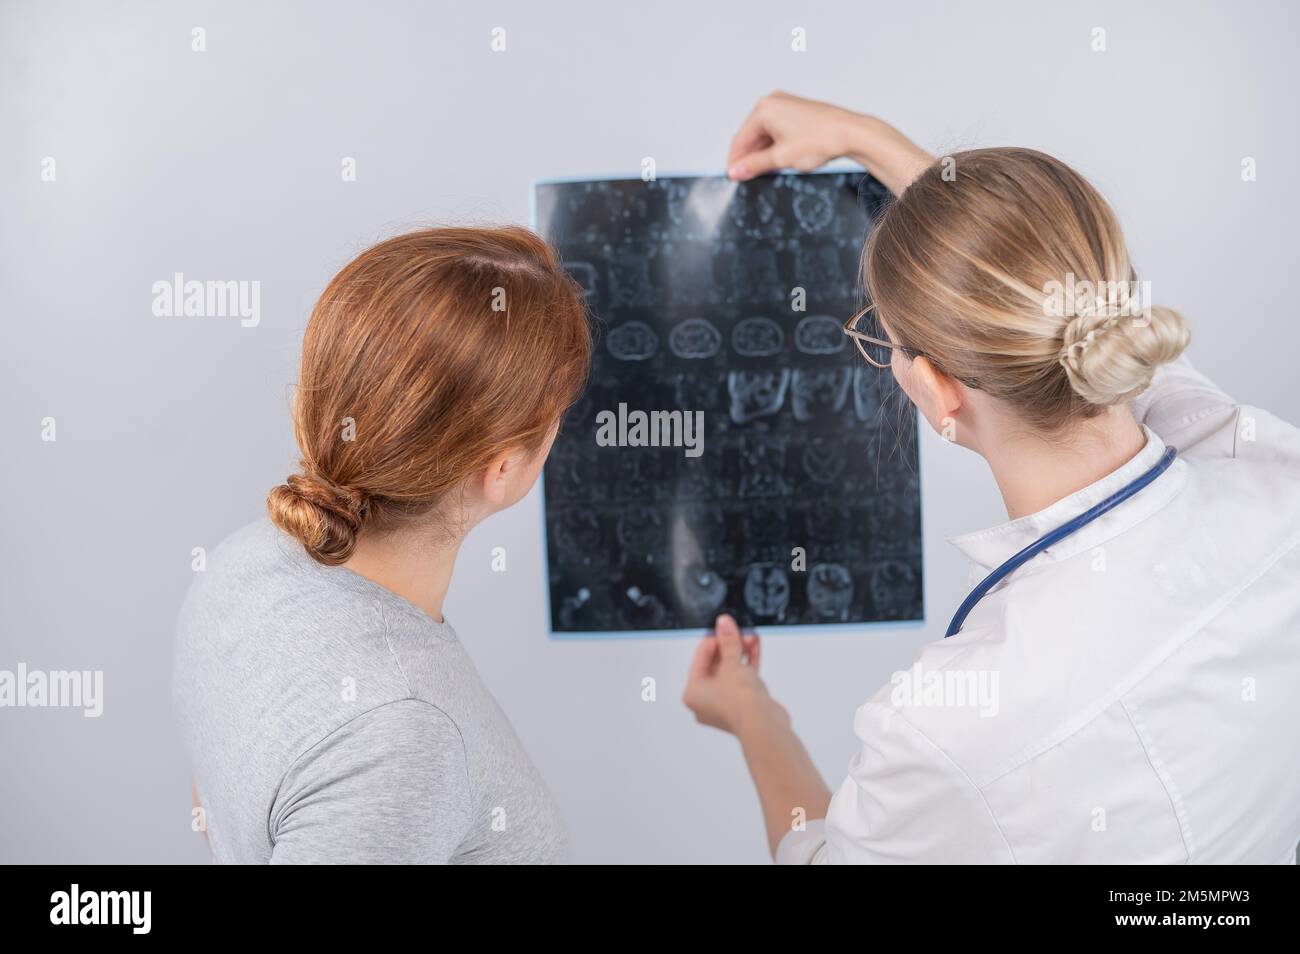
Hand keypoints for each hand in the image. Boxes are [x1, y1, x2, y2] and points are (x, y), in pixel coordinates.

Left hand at [683, 614, 786, 735]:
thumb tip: (724, 624)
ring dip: (741, 653)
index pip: (700, 658)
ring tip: (751, 637)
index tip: (724, 627)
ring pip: (731, 672)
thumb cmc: (739, 701)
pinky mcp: (743, 706)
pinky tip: (755, 648)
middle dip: (730, 646)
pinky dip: (748, 665)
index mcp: (693, 693)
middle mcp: (706, 701)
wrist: (762, 724)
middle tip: (738, 631)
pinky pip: (742, 681)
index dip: (713, 639)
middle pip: (716, 665)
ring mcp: (725, 705)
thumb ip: (728, 641)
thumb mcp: (731, 663)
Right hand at [726, 91, 932, 194]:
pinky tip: (778, 162)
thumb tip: (735, 171)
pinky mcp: (796, 112)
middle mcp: (773, 103)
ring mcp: (785, 106)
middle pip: (751, 136)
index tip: (734, 177)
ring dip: (763, 154)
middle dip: (750, 158)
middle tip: (748, 178)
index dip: (735, 161)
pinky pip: (777, 132)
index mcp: (764, 109)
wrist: (851, 133)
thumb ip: (754, 165)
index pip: (740, 139)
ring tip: (766, 172)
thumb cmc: (821, 139)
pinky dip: (775, 147)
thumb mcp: (781, 158)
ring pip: (765, 135)